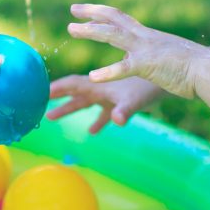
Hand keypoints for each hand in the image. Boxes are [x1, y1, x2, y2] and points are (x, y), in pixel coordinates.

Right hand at [47, 73, 162, 132]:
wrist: (173, 78)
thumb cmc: (152, 88)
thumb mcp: (135, 101)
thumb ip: (123, 111)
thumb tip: (115, 121)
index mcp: (100, 86)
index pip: (72, 84)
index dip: (55, 88)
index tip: (37, 91)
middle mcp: (102, 89)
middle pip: (74, 94)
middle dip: (56, 99)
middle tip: (36, 104)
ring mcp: (111, 96)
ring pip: (85, 103)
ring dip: (69, 109)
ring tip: (50, 117)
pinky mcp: (122, 103)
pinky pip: (103, 113)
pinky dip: (96, 121)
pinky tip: (92, 131)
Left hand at [66, 3, 209, 98]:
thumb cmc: (196, 68)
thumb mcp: (171, 57)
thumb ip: (159, 57)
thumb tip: (158, 60)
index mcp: (148, 36)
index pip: (120, 18)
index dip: (101, 13)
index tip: (84, 10)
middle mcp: (144, 38)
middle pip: (113, 18)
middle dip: (91, 13)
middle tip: (72, 10)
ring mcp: (146, 49)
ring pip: (112, 34)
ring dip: (91, 31)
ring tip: (71, 29)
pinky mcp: (149, 66)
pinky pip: (124, 68)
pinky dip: (108, 72)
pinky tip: (93, 77)